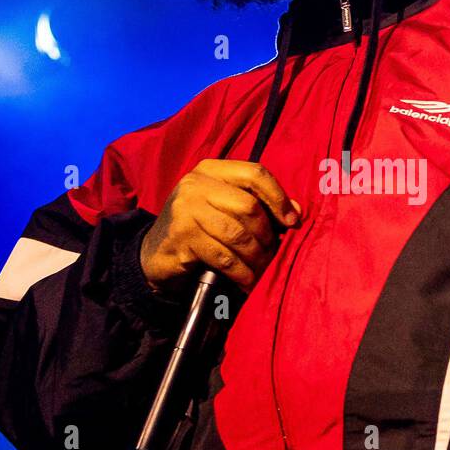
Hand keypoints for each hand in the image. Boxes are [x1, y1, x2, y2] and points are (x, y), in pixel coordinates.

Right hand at [140, 159, 300, 294]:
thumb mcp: (223, 207)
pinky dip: (241, 271)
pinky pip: (224, 257)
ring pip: (238, 234)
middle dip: (266, 234)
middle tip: (270, 252)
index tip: (291, 222)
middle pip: (249, 206)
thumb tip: (295, 211)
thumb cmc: (199, 227)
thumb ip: (257, 203)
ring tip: (259, 267)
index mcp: (211, 170)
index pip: (254, 173)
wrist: (154, 253)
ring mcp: (186, 210)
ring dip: (256, 256)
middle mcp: (195, 184)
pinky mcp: (182, 238)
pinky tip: (246, 279)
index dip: (278, 198)